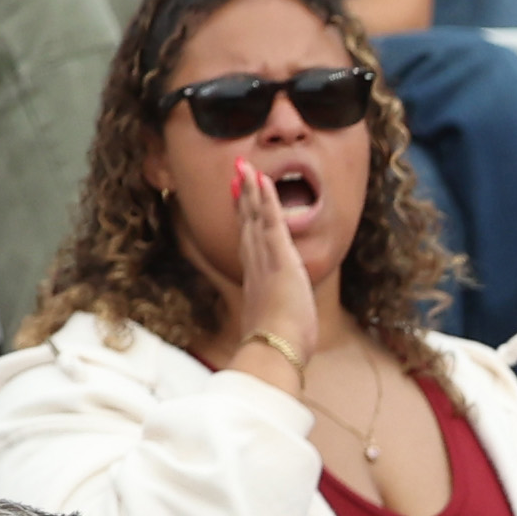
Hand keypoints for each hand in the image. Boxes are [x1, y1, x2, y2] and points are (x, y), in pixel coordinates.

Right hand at [228, 157, 317, 381]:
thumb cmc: (277, 344)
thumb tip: (278, 325)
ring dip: (252, 190)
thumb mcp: (275, 324)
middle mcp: (255, 264)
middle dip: (243, 197)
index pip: (249, 241)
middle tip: (237, 173)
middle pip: (247, 223)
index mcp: (256, 278)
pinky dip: (267, 200)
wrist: (274, 349)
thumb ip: (275, 316)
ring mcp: (265, 259)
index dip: (244, 218)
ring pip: (256, 217)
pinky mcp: (279, 258)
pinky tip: (263, 181)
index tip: (240, 199)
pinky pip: (272, 222)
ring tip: (245, 167)